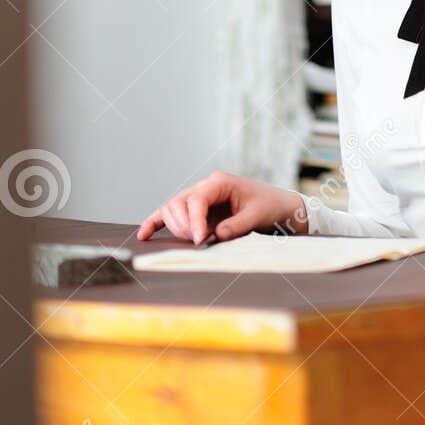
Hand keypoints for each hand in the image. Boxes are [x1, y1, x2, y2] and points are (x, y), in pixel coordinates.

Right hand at [136, 171, 308, 244]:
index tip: (199, 240)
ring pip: (172, 208)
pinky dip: (157, 222)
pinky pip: (171, 214)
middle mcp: (206, 187)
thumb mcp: (257, 216)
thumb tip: (213, 235)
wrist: (279, 207)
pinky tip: (144, 234)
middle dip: (183, 225)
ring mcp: (199, 198)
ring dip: (175, 226)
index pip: (196, 199)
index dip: (194, 221)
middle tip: (198, 242)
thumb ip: (236, 226)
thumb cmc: (270, 207)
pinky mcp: (197, 211)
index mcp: (220, 182)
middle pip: (178, 203)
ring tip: (191, 240)